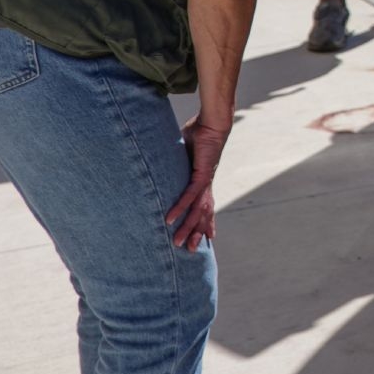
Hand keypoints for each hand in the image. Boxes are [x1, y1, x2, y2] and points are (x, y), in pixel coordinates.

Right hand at [165, 112, 229, 249]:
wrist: (214, 122)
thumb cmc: (199, 133)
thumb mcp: (182, 152)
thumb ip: (174, 161)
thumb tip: (159, 158)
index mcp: (203, 180)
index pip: (206, 206)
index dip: (207, 221)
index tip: (208, 237)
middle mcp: (206, 184)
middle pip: (203, 214)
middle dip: (198, 232)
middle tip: (192, 251)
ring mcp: (205, 180)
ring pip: (197, 210)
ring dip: (187, 227)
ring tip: (178, 243)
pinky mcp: (201, 174)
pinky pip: (189, 196)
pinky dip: (180, 208)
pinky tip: (170, 220)